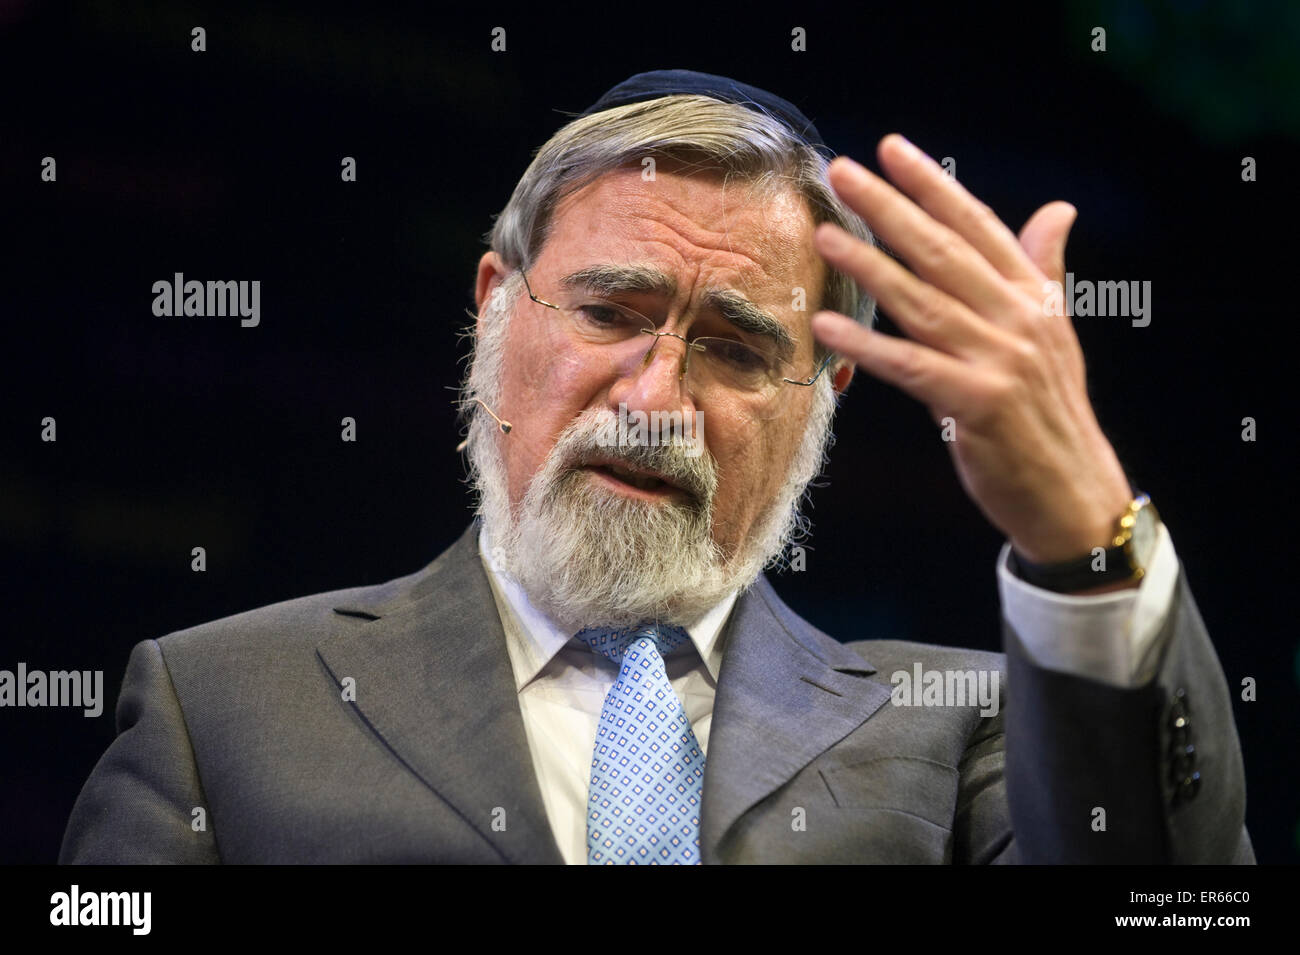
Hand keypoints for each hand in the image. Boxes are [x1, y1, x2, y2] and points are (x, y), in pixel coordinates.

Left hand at [810, 134, 1131, 563]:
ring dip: (869, 267)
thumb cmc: (1050, 414)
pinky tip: (828, 325)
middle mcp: (1018, 320)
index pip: (978, 226)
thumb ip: (1042, 270)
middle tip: (841, 171)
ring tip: (824, 234)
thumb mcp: (1053, 334)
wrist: (1074, 494)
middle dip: (889, 208)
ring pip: (922, 303)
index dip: (933, 186)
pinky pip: (912, 368)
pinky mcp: (978, 405)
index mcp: (1033, 297)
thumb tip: (1058, 209)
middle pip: (943, 253)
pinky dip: (868, 346)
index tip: (891, 147)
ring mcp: (1000, 361)